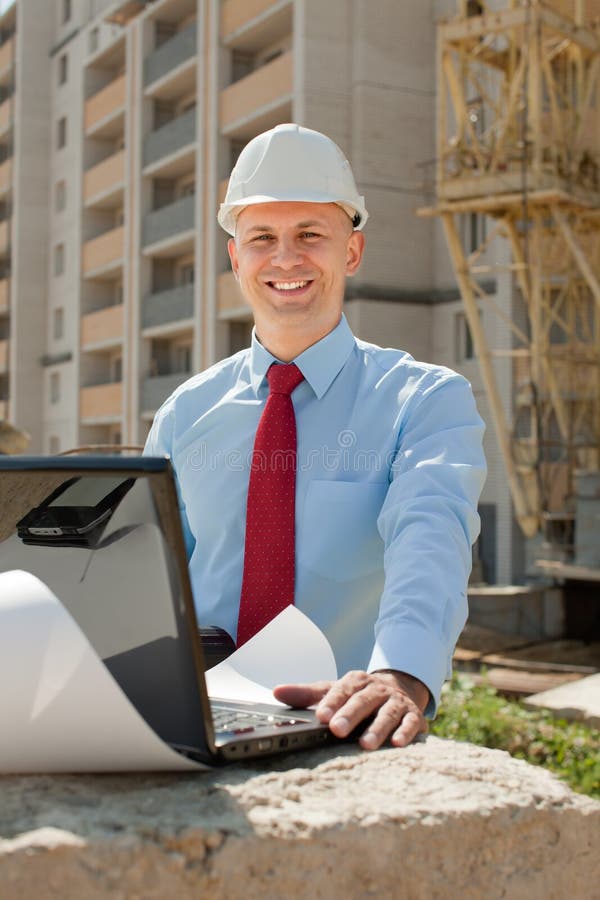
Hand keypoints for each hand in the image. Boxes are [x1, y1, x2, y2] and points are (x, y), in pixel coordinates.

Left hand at [273, 669, 428, 750]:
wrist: (399, 689)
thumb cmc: (359, 696)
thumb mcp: (334, 692)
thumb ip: (307, 694)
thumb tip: (276, 692)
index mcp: (356, 681)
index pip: (342, 689)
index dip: (332, 702)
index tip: (321, 716)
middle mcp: (377, 689)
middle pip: (363, 700)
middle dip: (350, 714)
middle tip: (337, 730)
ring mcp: (396, 702)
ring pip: (387, 713)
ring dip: (378, 728)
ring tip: (366, 745)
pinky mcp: (413, 716)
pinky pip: (411, 723)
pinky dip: (406, 732)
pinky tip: (398, 744)